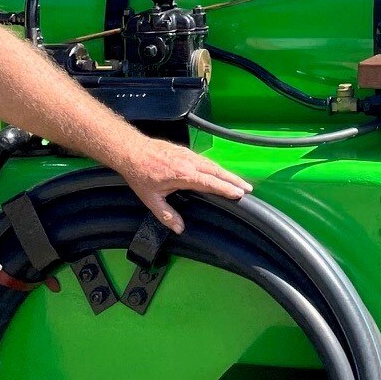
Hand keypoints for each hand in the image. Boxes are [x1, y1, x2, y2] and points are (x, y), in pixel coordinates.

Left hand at [113, 138, 251, 232]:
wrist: (131, 150)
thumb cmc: (140, 174)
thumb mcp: (151, 199)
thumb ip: (166, 215)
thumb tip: (180, 228)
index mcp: (183, 175)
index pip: (210, 182)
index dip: (226, 188)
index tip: (239, 193)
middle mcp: (189, 163)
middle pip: (217, 171)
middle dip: (234, 180)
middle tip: (248, 189)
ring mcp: (187, 155)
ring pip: (212, 164)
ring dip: (226, 173)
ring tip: (238, 182)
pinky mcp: (184, 151)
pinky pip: (205, 160)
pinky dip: (215, 167)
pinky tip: (218, 172)